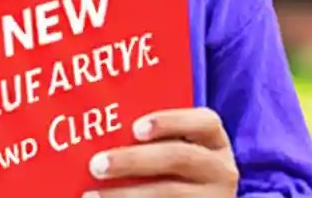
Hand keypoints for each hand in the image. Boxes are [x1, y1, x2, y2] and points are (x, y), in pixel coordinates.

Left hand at [83, 108, 238, 196]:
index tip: (135, 129)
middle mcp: (220, 169)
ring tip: (91, 196)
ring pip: (170, 194)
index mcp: (213, 140)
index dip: (169, 121)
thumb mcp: (175, 148)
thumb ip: (151, 137)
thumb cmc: (174, 166)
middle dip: (134, 160)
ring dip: (126, 195)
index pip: (203, 121)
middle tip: (96, 165)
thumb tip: (101, 131)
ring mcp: (213, 197)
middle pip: (179, 158)